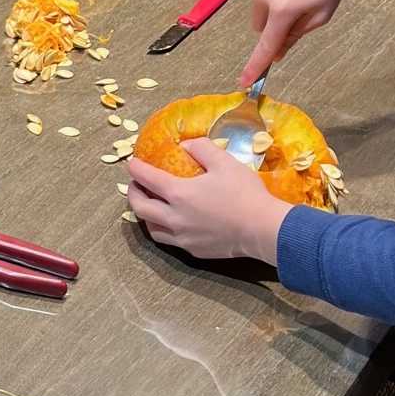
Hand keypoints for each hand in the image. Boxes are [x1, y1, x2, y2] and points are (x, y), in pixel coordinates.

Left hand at [128, 142, 289, 265]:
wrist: (262, 229)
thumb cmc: (244, 193)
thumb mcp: (224, 162)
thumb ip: (202, 148)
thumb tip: (187, 145)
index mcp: (178, 193)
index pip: (147, 178)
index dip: (136, 168)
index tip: (131, 163)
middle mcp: (174, 218)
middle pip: (140, 207)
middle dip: (132, 194)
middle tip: (135, 185)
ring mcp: (182, 237)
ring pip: (151, 228)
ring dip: (145, 215)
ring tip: (150, 205)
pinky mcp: (192, 250)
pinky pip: (169, 240)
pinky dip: (163, 229)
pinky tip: (171, 223)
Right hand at [239, 0, 384, 84]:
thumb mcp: (322, 14)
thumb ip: (296, 35)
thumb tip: (278, 52)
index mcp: (283, 11)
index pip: (265, 46)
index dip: (255, 66)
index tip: (244, 82)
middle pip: (260, 26)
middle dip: (274, 25)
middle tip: (297, 10)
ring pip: (259, 6)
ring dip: (273, 5)